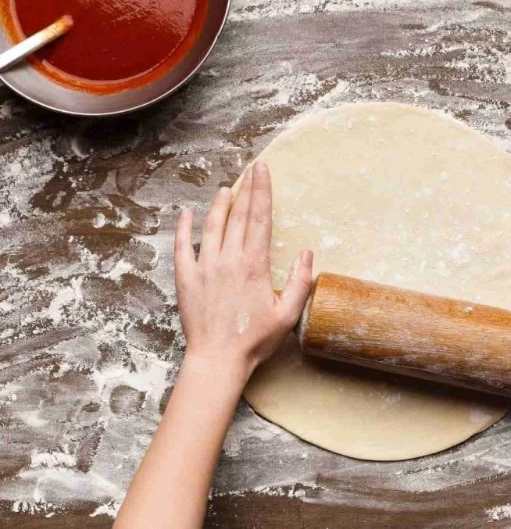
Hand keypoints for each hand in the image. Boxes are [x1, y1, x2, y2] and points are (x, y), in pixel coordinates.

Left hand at [173, 161, 312, 382]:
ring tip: (226, 188)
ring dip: (220, 204)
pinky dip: (183, 228)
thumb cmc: (255, 340)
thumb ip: (300, 282)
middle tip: (251, 170)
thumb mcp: (288, 314)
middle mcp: (229, 259)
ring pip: (212, 226)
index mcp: (254, 265)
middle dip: (246, 189)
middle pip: (238, 215)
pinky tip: (186, 214)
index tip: (263, 171)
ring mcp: (205, 266)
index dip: (263, 191)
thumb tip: (308, 253)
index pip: (260, 218)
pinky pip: (183, 246)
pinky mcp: (186, 278)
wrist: (218, 359)